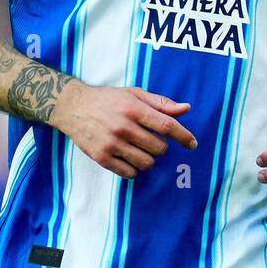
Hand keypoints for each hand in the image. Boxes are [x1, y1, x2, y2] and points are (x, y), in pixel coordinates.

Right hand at [49, 82, 195, 178]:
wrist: (73, 107)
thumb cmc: (108, 100)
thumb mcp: (134, 94)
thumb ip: (161, 103)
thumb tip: (186, 109)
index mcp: (133, 108)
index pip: (166, 126)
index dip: (184, 136)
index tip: (193, 144)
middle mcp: (123, 127)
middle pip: (159, 148)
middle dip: (161, 146)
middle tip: (151, 139)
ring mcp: (111, 144)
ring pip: (146, 163)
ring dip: (148, 158)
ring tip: (139, 148)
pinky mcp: (101, 157)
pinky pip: (129, 173)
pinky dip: (134, 168)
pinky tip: (128, 157)